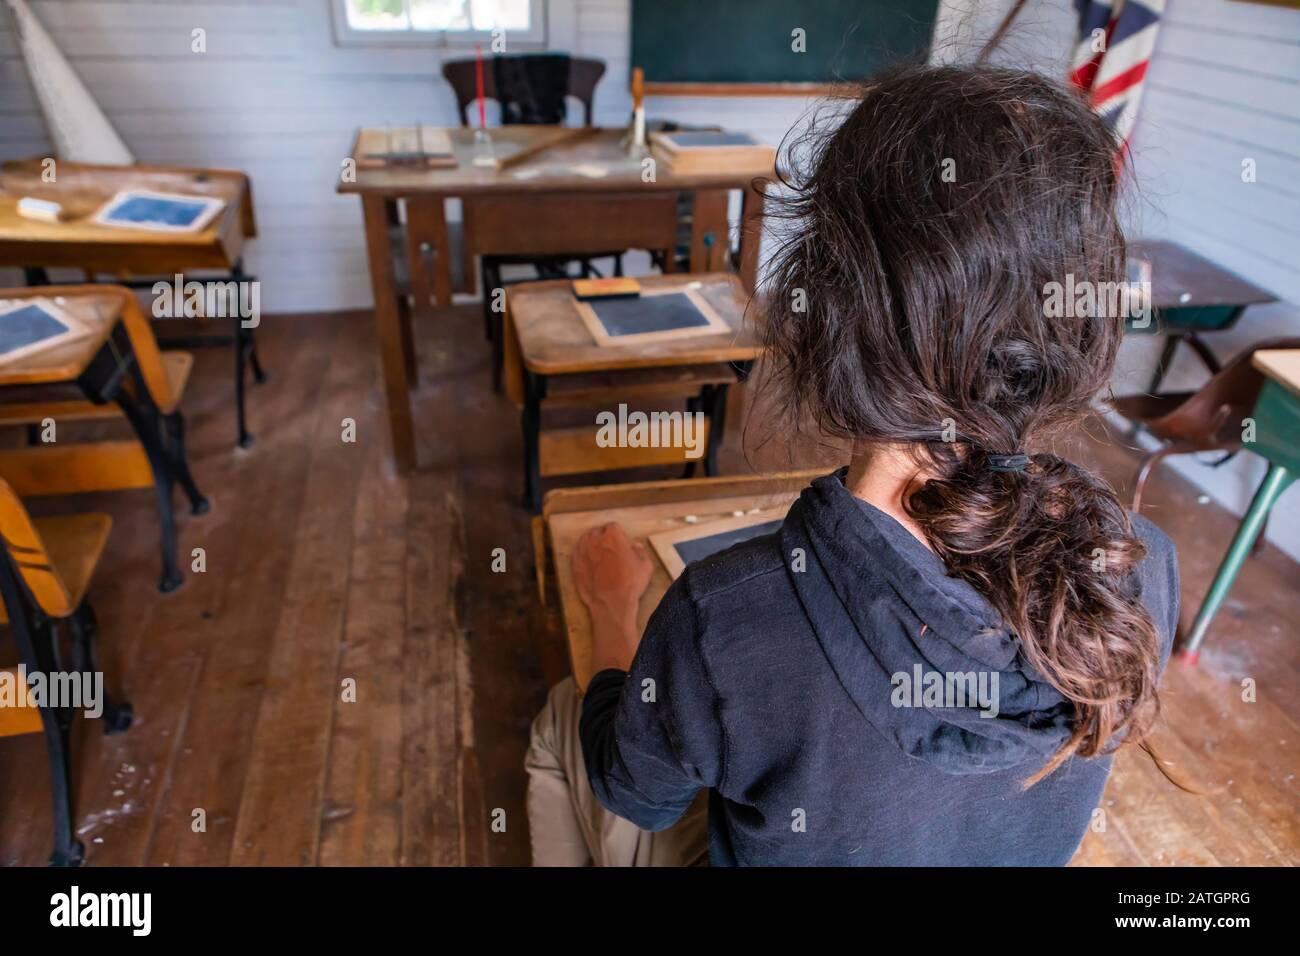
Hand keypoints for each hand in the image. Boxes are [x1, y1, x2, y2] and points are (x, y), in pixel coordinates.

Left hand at [572, 522, 653, 673]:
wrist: (611, 603)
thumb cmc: (630, 583)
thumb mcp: (645, 565)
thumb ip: (640, 551)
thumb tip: (635, 546)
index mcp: (613, 536)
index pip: (613, 526)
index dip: (618, 534)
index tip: (622, 542)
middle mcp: (595, 540)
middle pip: (597, 531)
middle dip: (603, 536)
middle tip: (610, 548)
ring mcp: (582, 551)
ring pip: (585, 539)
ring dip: (592, 543)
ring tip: (598, 552)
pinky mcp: (575, 564)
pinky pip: (577, 552)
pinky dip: (583, 553)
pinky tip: (589, 561)